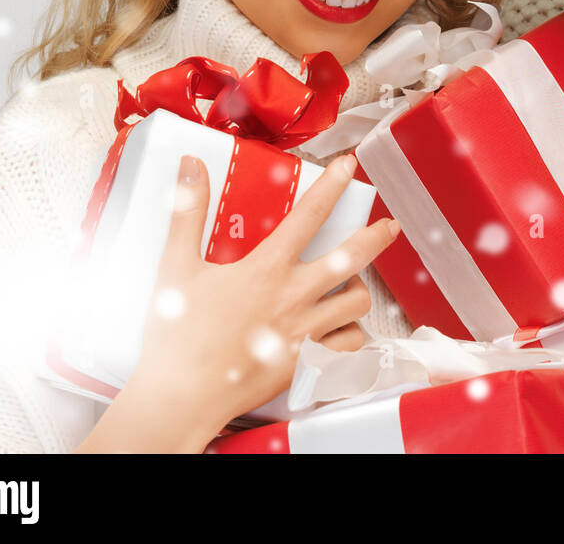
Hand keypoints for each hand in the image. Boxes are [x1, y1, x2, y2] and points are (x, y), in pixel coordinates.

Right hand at [78, 152, 397, 452]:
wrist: (180, 398)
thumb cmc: (177, 337)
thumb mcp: (176, 266)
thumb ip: (186, 212)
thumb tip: (191, 166)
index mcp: (267, 270)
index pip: (310, 215)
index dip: (332, 184)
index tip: (348, 164)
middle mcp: (295, 297)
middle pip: (352, 258)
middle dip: (376, 237)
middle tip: (388, 226)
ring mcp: (306, 333)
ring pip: (357, 303)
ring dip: (359, 289)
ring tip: (352, 283)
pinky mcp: (308, 365)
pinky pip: (350, 346)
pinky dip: (352, 335)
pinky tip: (342, 329)